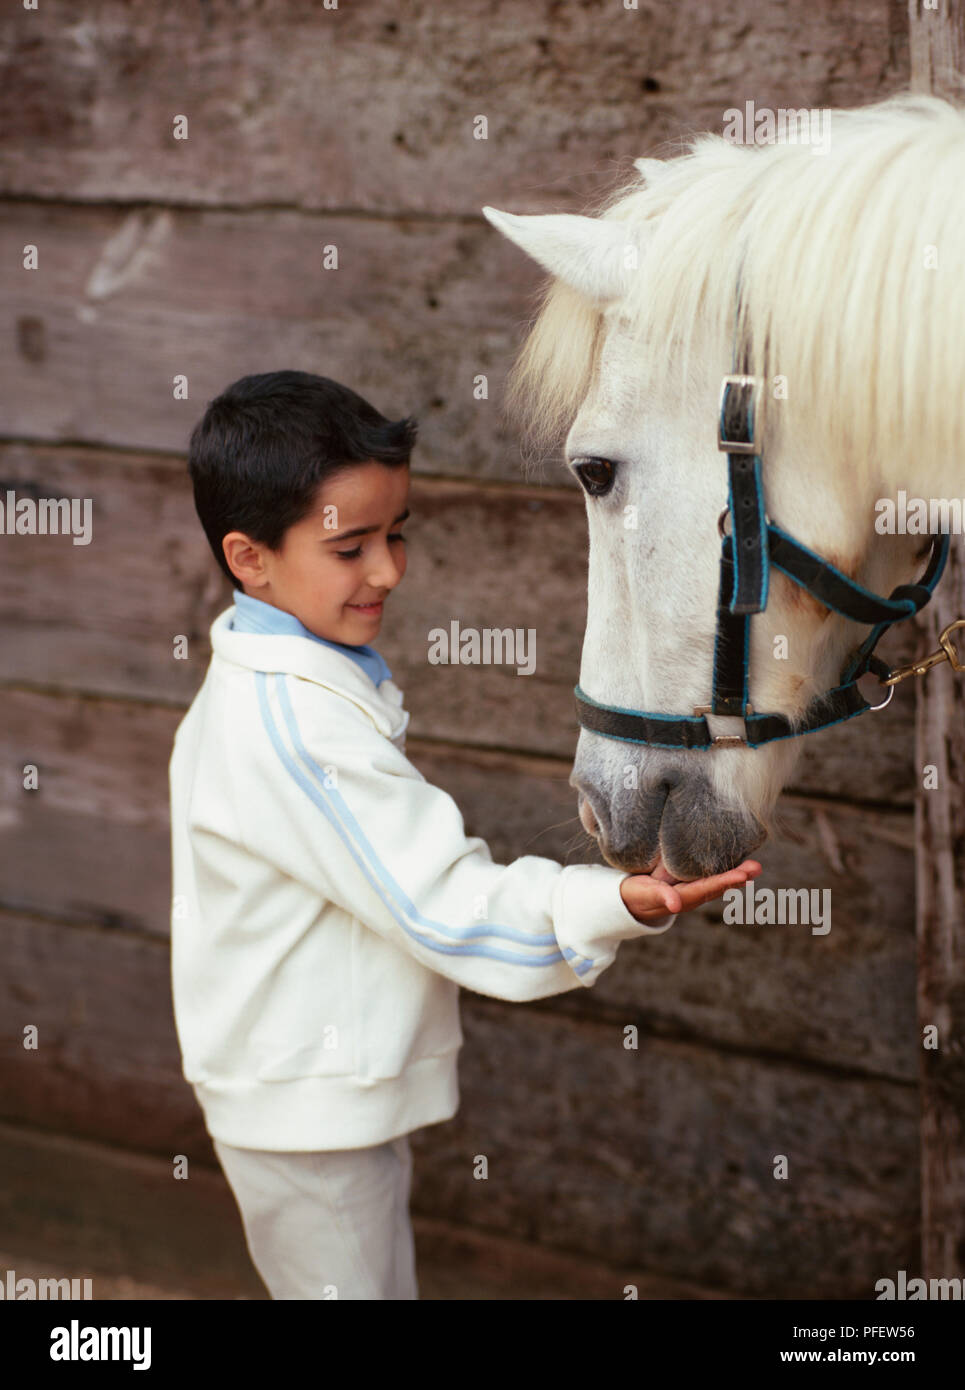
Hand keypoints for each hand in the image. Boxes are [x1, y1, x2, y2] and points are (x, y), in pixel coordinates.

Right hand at [619, 859, 762, 922]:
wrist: (628, 900)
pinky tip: (736, 865)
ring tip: (754, 867)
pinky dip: (724, 871)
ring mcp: (691, 889)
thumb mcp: (645, 893)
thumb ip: (660, 896)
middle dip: (738, 877)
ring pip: (717, 882)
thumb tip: (675, 904)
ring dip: (736, 875)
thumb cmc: (635, 894)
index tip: (744, 876)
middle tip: (757, 868)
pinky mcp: (688, 882)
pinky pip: (709, 877)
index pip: (709, 888)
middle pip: (718, 886)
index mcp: (683, 897)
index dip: (727, 881)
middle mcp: (692, 895)